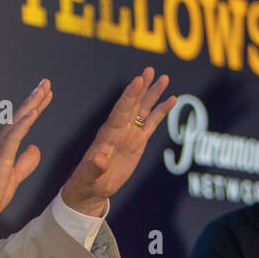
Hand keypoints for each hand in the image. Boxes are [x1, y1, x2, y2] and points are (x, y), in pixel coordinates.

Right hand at [0, 79, 52, 242]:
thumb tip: (36, 147)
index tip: (45, 95)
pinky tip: (33, 112)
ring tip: (42, 90)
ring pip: (16, 122)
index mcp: (2, 148)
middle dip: (33, 99)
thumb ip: (25, 162)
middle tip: (46, 83)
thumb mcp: (14, 177)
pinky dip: (23, 123)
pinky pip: (12, 137)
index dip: (34, 108)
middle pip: (19, 117)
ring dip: (30, 105)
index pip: (21, 124)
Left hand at [60, 68, 176, 214]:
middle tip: (150, 70)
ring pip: (144, 109)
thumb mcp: (88, 176)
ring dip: (153, 93)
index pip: (121, 110)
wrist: (93, 187)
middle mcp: (120, 129)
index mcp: (108, 133)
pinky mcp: (138, 141)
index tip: (138, 80)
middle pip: (133, 103)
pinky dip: (161, 111)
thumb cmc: (86, 181)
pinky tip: (171, 100)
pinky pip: (152, 123)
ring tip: (164, 78)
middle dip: (142, 87)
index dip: (130, 95)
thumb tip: (101, 159)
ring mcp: (130, 133)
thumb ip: (94, 167)